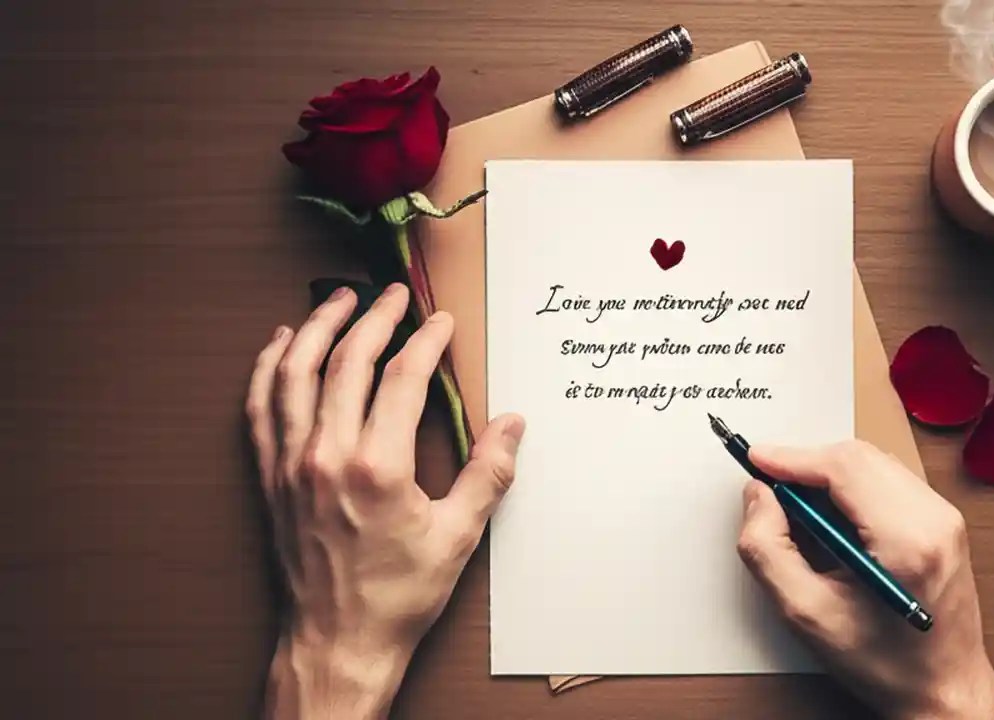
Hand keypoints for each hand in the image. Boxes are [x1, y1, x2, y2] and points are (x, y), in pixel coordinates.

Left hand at [245, 284, 524, 719]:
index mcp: (377, 466)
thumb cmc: (395, 597)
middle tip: (394, 294)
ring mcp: (290, 463)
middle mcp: (326, 455)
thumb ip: (488, 475)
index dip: (425, 341)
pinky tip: (280, 345)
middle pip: (346, 362)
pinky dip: (267, 368)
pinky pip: (260, 407)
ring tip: (337, 299)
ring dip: (315, 327)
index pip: (403, 378)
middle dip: (374, 318)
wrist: (335, 643)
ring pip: (294, 373)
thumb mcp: (458, 537)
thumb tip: (512, 426)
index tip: (441, 323)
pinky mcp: (270, 477)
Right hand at [736, 440, 993, 719]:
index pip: (844, 467)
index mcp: (908, 541)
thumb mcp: (807, 614)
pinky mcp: (943, 521)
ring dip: (828, 474)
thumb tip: (758, 497)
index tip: (755, 460)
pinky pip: (889, 480)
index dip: (792, 457)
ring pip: (874, 463)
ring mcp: (945, 517)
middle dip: (807, 463)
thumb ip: (769, 549)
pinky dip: (851, 486)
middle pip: (859, 457)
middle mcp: (935, 519)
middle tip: (769, 488)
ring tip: (798, 508)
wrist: (944, 692)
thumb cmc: (886, 665)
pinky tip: (831, 518)